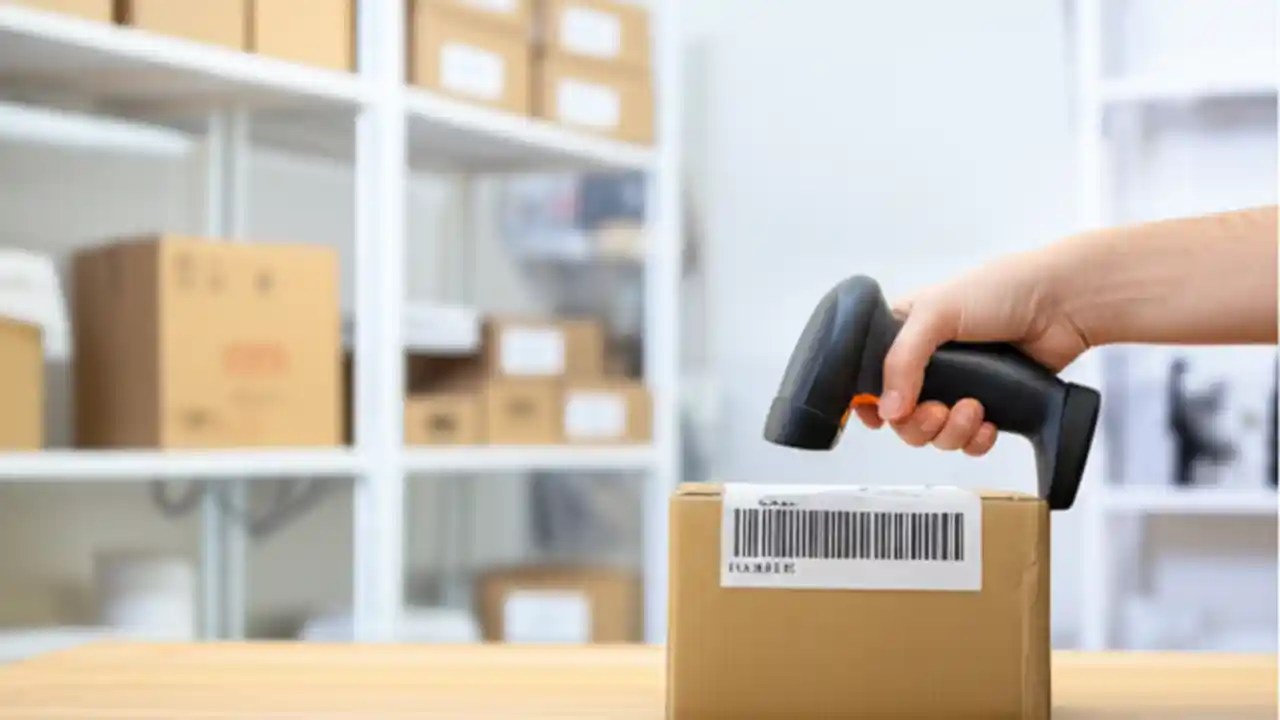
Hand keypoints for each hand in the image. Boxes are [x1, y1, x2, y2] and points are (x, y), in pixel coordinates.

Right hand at [853, 249, 1091, 454]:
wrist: (1063, 304)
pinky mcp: (992, 403)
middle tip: (937, 412)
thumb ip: (902, 361)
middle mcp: (928, 362)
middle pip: (902, 416)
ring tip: (974, 410)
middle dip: (918, 423)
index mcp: (905, 333)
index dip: (870, 402)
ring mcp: (960, 385)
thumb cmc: (999, 290)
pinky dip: (974, 440)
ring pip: (935, 433)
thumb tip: (887, 411)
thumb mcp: (935, 313)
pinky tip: (989, 424)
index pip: (870, 377)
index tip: (877, 416)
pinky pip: (969, 440)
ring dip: (950, 432)